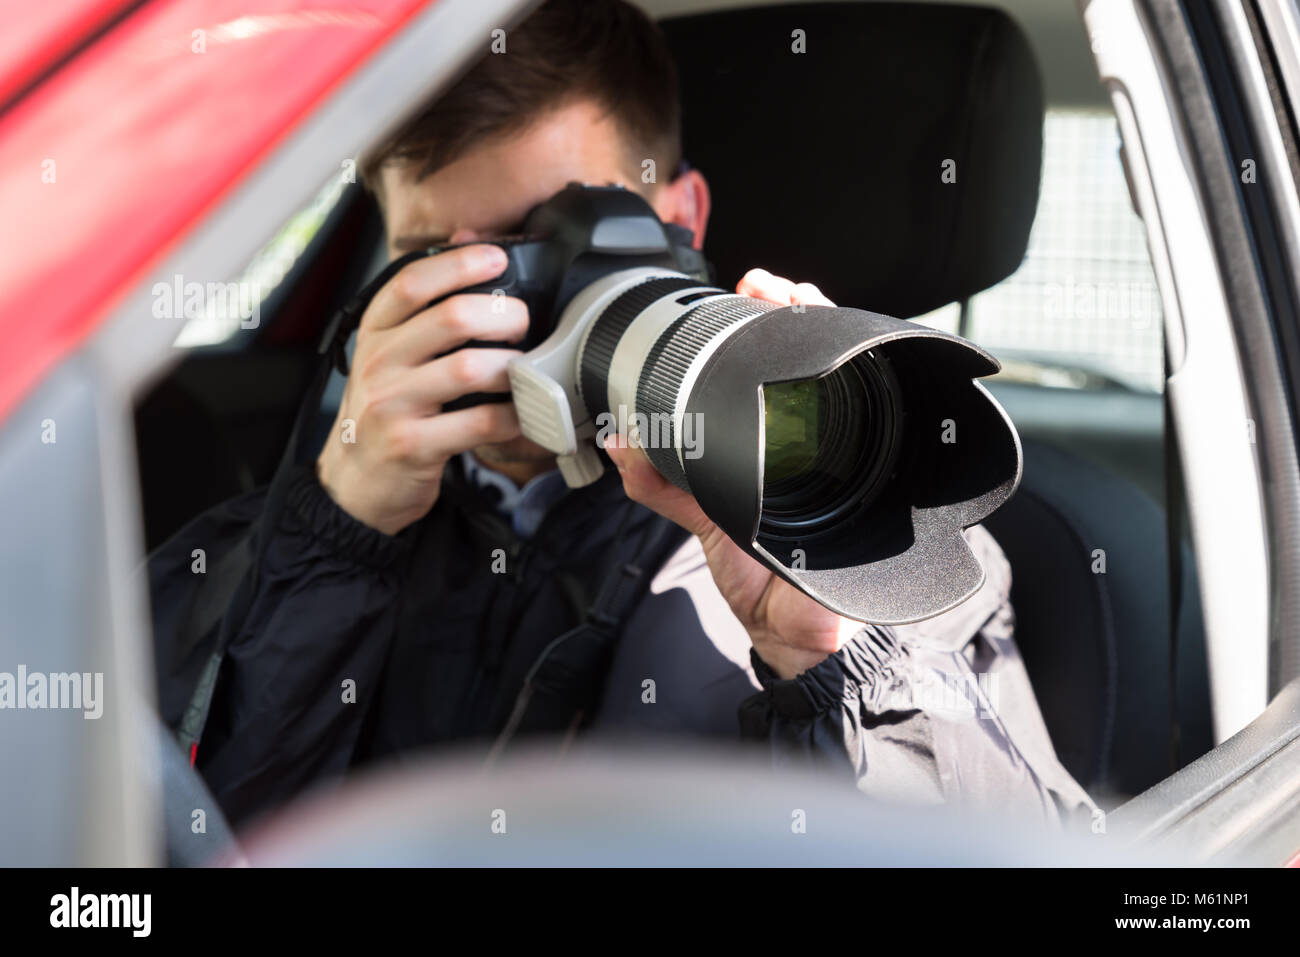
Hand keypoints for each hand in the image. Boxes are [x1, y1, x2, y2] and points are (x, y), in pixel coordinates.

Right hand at [317, 244, 526, 534]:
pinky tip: (523, 412)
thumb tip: (466, 241)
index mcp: (375, 332)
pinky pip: (478, 423)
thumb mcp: (391, 353)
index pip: (411, 282)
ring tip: (527, 368)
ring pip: (468, 369)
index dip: (458, 265)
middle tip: (524, 323)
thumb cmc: (386, 409)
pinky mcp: (413, 445)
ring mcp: (393, 405)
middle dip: (502, 314)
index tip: (497, 258)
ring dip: (512, 365)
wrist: (355, 480)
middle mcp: (379, 363)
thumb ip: (425, 304)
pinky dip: (512, 416)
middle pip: (450, 319)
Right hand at [603, 268, 861, 678]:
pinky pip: (669, 482)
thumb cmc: (829, 606)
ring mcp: (741, 483)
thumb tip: (822, 598)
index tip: (786, 298)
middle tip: (745, 295)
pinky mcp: (708, 512)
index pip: (822, 384)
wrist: (797, 648)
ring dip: (676, 399)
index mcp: (825, 467)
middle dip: (748, 335)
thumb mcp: (827, 593)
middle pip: (763, 384)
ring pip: (705, 424)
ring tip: (657, 379)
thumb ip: (821, 592)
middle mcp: (783, 465)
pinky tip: (626, 452)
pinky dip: (644, 469)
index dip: (806, 335)